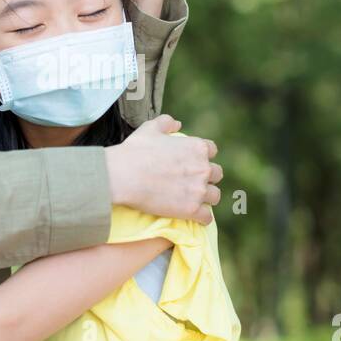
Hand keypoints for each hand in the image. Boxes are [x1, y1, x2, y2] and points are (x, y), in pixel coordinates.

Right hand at [105, 115, 221, 223]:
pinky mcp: (192, 209)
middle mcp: (203, 168)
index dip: (203, 156)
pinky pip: (207, 217)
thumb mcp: (150, 128)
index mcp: (197, 147)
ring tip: (194, 200)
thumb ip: (166, 123)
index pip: (212, 150)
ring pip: (215, 196)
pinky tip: (193, 216)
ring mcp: (199, 190)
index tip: (193, 162)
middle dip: (207, 177)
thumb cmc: (135, 151)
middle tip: (193, 182)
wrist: (123, 176)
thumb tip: (178, 124)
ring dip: (206, 197)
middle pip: (217, 174)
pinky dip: (201, 217)